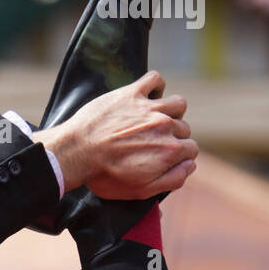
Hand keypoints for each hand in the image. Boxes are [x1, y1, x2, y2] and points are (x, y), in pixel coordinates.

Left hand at [33, 71, 197, 198]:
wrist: (77, 153)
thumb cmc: (106, 176)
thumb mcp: (141, 190)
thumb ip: (171, 179)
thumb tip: (190, 167)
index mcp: (170, 151)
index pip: (191, 149)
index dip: (180, 156)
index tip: (166, 157)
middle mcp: (165, 126)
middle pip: (183, 128)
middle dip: (173, 136)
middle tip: (152, 144)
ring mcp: (149, 107)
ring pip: (178, 103)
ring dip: (171, 111)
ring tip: (155, 120)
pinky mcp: (132, 93)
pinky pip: (155, 79)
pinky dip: (155, 86)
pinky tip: (146, 97)